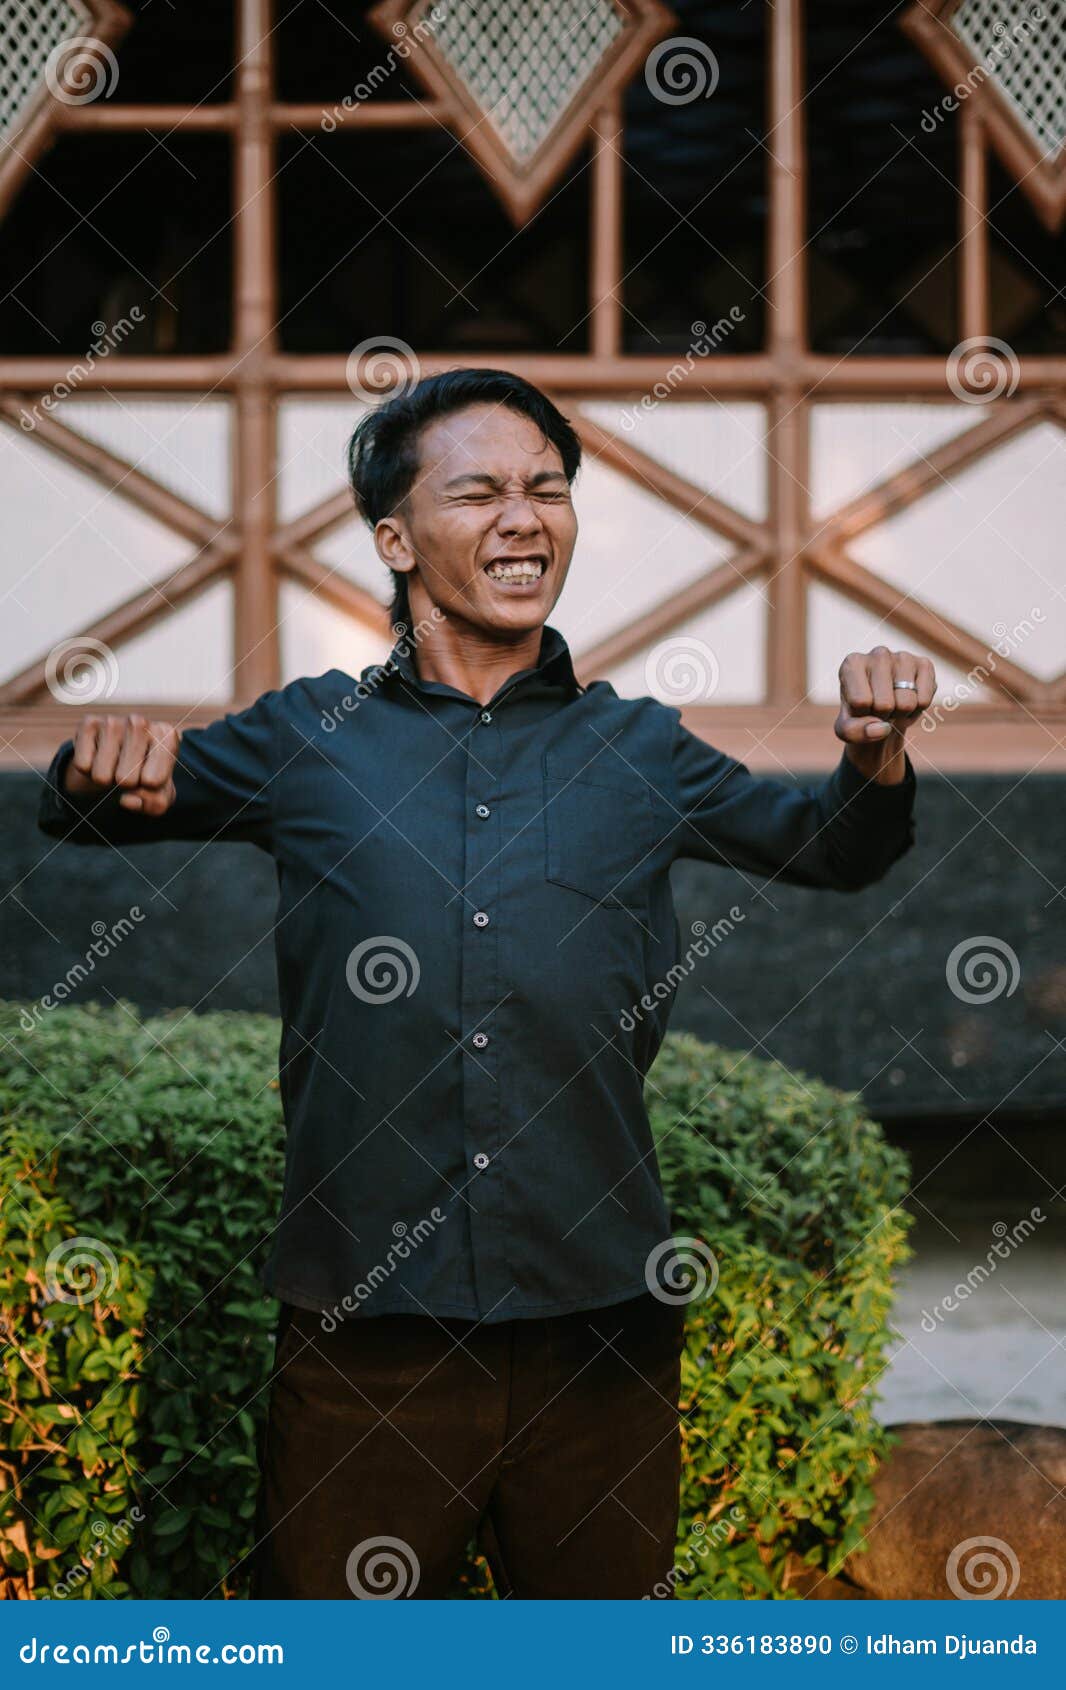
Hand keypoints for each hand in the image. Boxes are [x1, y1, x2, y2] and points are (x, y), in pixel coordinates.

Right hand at [64, 714, 180, 814]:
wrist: (119, 757)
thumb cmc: (146, 775)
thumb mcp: (159, 795)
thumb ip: (155, 803)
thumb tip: (128, 800)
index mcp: (167, 736)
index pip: (153, 782)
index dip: (147, 789)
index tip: (150, 777)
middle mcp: (141, 723)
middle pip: (126, 780)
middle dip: (125, 785)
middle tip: (128, 772)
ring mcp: (113, 721)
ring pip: (102, 775)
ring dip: (105, 780)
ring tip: (114, 765)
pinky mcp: (88, 723)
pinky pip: (83, 765)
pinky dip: (87, 770)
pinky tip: (98, 756)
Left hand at [834, 646, 935, 781]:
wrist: (882, 710)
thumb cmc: (860, 716)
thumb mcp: (846, 729)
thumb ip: (854, 731)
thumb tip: (884, 729)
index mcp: (852, 664)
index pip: (860, 701)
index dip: (863, 715)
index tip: (861, 708)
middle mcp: (878, 654)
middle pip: (885, 704)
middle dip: (883, 715)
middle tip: (880, 708)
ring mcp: (903, 657)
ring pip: (906, 704)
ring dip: (900, 714)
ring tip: (893, 704)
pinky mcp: (924, 664)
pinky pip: (924, 701)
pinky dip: (917, 710)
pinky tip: (908, 699)